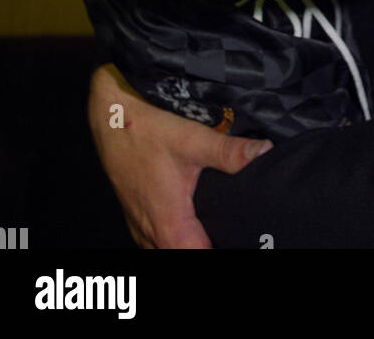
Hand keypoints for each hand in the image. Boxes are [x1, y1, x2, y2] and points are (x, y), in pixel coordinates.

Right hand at [88, 64, 271, 248]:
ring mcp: (139, 225)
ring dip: (187, 246)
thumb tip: (263, 152)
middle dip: (206, 247)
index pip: (199, 256)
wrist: (110, 118)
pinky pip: (153, 242)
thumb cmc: (146, 131)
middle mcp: (151, 232)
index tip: (240, 240)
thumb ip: (228, 152)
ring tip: (213, 232)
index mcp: (169, 223)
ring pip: (165, 251)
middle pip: (183, 255)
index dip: (221, 249)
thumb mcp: (192, 139)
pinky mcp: (135, 215)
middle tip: (232, 233)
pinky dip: (171, 241)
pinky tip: (187, 227)